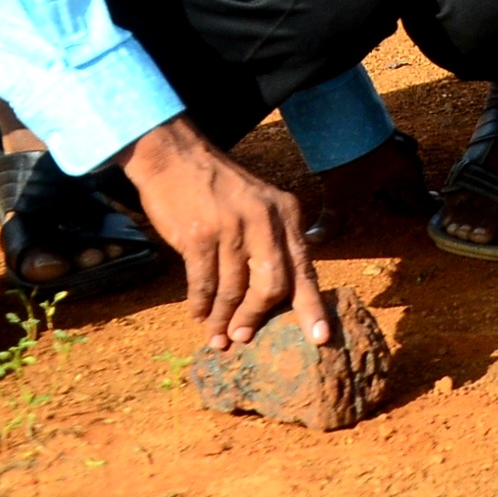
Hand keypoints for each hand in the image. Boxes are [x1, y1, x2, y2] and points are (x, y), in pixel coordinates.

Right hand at [119, 115, 327, 351]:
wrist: (177, 158)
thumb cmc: (220, 190)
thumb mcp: (260, 204)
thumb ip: (273, 243)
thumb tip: (276, 299)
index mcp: (287, 214)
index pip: (305, 268)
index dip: (311, 307)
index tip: (320, 338)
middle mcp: (265, 220)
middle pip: (273, 286)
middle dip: (257, 317)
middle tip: (244, 337)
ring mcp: (232, 228)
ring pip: (234, 290)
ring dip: (223, 318)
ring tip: (216, 336)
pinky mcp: (199, 236)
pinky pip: (203, 284)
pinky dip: (201, 305)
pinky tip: (198, 314)